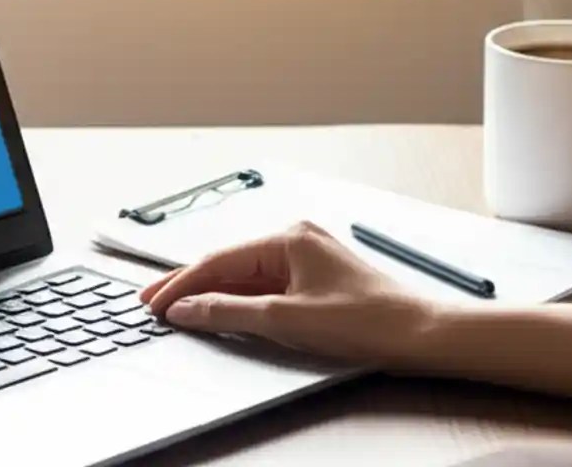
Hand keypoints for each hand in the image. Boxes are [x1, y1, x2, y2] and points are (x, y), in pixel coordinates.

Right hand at [140, 221, 436, 364]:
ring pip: (244, 276)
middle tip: (151, 302)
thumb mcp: (286, 321)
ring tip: (176, 307)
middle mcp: (295, 240)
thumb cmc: (367, 321)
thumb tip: (188, 309)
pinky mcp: (314, 280)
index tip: (155, 303)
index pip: (218, 260)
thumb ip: (229, 312)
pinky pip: (264, 286)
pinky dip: (238, 300)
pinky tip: (219, 311)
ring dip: (211, 293)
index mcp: (287, 237)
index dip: (182, 284)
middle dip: (188, 285)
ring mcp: (305, 259)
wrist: (420, 334)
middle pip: (227, 264)